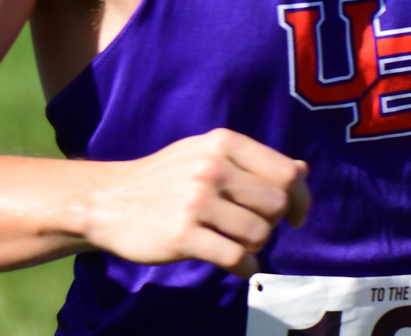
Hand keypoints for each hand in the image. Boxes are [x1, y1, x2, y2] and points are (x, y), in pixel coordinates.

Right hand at [79, 128, 310, 275]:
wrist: (107, 201)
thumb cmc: (167, 178)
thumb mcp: (207, 154)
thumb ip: (254, 162)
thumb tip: (303, 170)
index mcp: (223, 143)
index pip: (286, 173)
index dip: (300, 198)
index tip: (294, 217)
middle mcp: (212, 168)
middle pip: (276, 205)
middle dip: (273, 224)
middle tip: (254, 230)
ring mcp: (196, 202)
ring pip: (258, 234)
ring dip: (255, 246)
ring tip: (237, 243)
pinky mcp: (182, 235)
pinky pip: (235, 258)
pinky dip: (245, 268)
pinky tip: (237, 266)